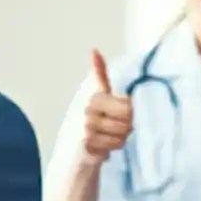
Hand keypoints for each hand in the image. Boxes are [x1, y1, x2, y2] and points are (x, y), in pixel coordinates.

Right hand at [81, 49, 131, 166]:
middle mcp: (89, 112)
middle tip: (115, 127)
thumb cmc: (87, 120)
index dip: (129, 111)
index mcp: (95, 97)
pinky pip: (113, 148)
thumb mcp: (95, 96)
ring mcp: (87, 129)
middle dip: (126, 127)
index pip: (128, 107)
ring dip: (119, 139)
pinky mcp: (86, 146)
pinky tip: (101, 147)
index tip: (121, 111)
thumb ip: (98, 75)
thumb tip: (94, 50)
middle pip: (128, 121)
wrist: (70, 149)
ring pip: (122, 136)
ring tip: (107, 137)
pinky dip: (111, 150)